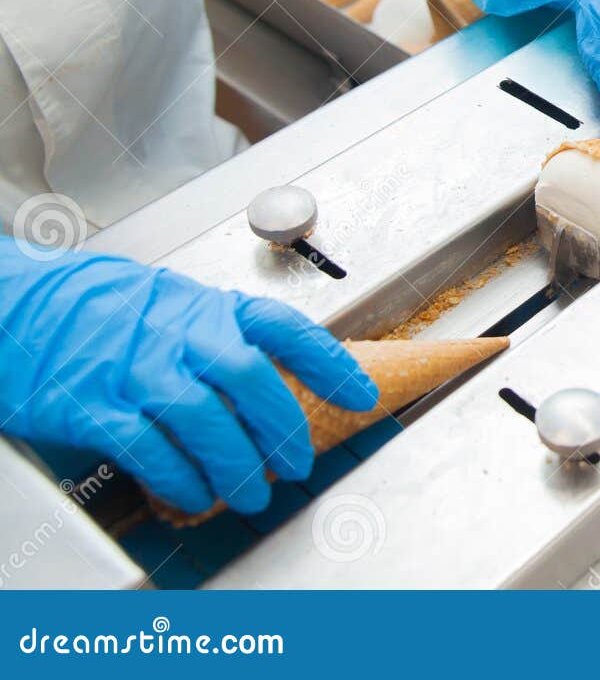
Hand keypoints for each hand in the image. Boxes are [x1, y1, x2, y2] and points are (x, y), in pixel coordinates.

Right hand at [0, 239, 378, 514]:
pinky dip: (178, 477)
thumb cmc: (111, 312)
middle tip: (298, 463)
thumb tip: (288, 380)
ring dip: (236, 466)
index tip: (364, 394)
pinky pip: (147, 448)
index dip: (329, 363)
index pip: (284, 328)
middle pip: (250, 379)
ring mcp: (135, 369)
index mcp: (209, 309)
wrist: (23, 305)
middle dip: (283, 428)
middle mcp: (177, 334)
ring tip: (253, 493)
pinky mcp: (93, 405)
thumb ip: (230, 338)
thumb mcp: (181, 308)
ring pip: (202, 420)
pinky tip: (195, 495)